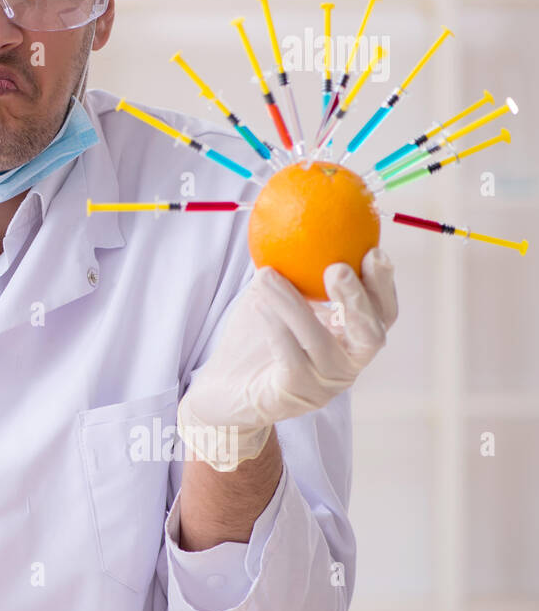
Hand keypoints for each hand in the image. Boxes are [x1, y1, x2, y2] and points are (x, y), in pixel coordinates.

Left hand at [177, 247, 397, 470]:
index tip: (374, 250)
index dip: (384, 285)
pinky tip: (258, 304)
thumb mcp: (276, 295)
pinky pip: (289, 358)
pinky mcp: (293, 396)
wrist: (224, 386)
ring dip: (295, 306)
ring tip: (268, 275)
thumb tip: (295, 213)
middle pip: (372, 335)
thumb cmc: (257, 334)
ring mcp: (324, 385)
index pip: (383, 312)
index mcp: (352, 336)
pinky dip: (274, 327)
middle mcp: (348, 363)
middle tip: (336, 268)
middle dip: (358, 300)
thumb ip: (293, 265)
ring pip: (321, 344)